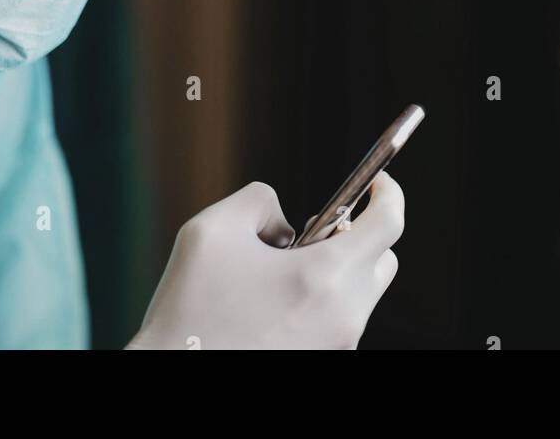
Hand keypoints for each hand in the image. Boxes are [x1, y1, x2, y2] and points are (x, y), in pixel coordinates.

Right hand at [125, 173, 403, 349]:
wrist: (171, 376)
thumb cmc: (190, 309)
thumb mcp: (213, 229)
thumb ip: (260, 200)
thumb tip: (284, 221)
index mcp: (326, 276)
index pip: (388, 224)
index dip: (388, 193)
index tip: (377, 183)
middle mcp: (344, 317)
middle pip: (381, 262)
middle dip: (357, 236)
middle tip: (314, 230)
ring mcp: (337, 348)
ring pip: (358, 295)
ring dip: (333, 272)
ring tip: (278, 276)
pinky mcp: (323, 364)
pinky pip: (338, 325)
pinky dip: (319, 305)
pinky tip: (273, 308)